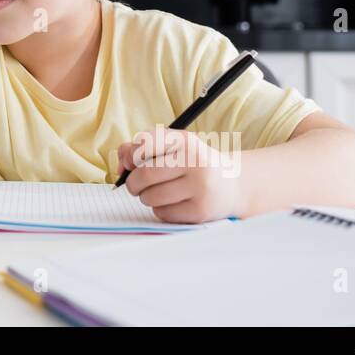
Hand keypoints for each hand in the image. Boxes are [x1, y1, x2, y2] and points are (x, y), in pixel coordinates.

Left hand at [116, 128, 243, 223]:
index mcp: (186, 141)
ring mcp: (200, 187)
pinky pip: (163, 213)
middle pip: (145, 174)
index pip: (146, 143)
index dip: (131, 155)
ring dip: (145, 197)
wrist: (232, 184)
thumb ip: (141, 147)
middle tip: (135, 185)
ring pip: (151, 197)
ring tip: (156, 193)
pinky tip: (171, 203)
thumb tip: (121, 164)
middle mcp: (196, 162)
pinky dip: (159, 210)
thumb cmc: (192, 163)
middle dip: (133, 182)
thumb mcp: (173, 146)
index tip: (131, 163)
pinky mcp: (201, 211)